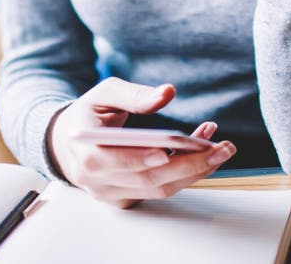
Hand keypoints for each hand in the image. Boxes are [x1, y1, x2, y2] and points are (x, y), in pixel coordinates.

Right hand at [47, 77, 236, 207]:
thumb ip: (135, 95)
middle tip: (219, 148)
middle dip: (186, 165)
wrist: (71, 140)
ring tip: (220, 147)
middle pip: (146, 179)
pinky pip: (161, 189)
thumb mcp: (105, 93)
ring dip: (193, 170)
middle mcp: (98, 180)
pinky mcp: (128, 198)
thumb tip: (167, 93)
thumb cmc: (89, 113)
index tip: (165, 150)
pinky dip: (185, 172)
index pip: (111, 161)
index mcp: (85, 151)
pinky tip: (203, 149)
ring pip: (159, 188)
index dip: (139, 158)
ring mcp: (113, 194)